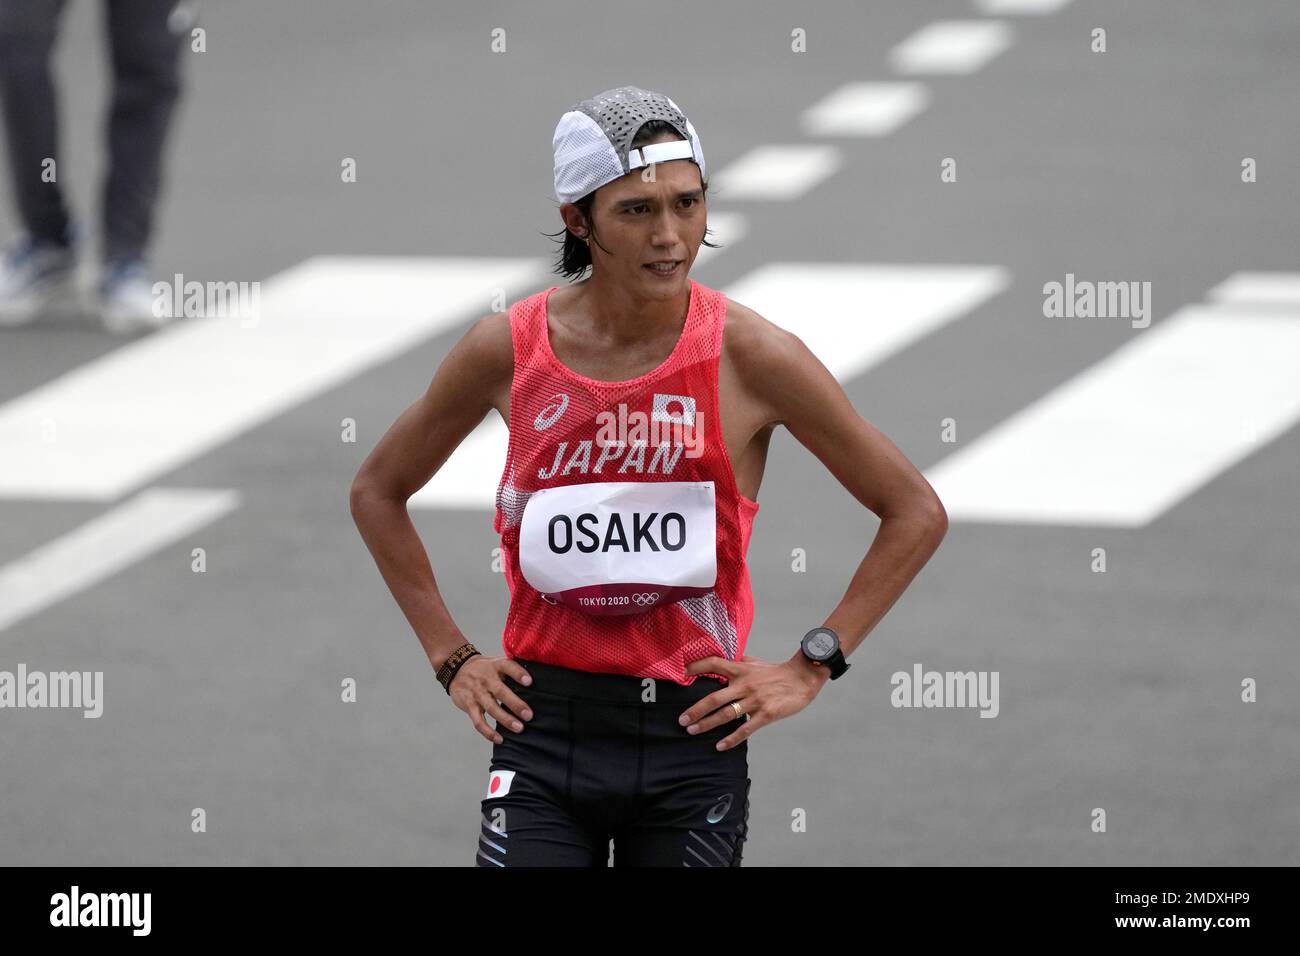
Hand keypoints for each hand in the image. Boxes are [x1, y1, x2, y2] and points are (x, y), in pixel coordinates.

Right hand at [448, 655, 533, 744]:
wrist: (456, 668)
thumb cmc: (484, 669)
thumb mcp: (496, 663)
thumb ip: (511, 670)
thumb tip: (536, 683)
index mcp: (495, 666)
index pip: (508, 667)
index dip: (518, 674)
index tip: (530, 682)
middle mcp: (486, 679)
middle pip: (501, 692)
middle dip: (516, 704)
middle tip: (529, 716)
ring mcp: (477, 693)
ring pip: (491, 708)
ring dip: (505, 719)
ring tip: (519, 728)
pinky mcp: (469, 705)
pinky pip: (478, 721)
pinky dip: (488, 732)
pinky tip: (500, 739)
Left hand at [679, 653, 829, 750]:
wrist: (802, 678)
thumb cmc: (776, 671)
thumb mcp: (754, 662)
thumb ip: (737, 663)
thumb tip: (720, 662)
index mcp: (740, 670)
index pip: (714, 664)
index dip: (697, 666)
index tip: (681, 673)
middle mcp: (744, 684)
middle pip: (714, 697)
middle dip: (696, 710)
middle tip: (682, 720)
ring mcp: (755, 700)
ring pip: (726, 714)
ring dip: (707, 724)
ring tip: (693, 731)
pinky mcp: (766, 714)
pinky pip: (745, 729)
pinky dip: (731, 738)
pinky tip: (720, 746)